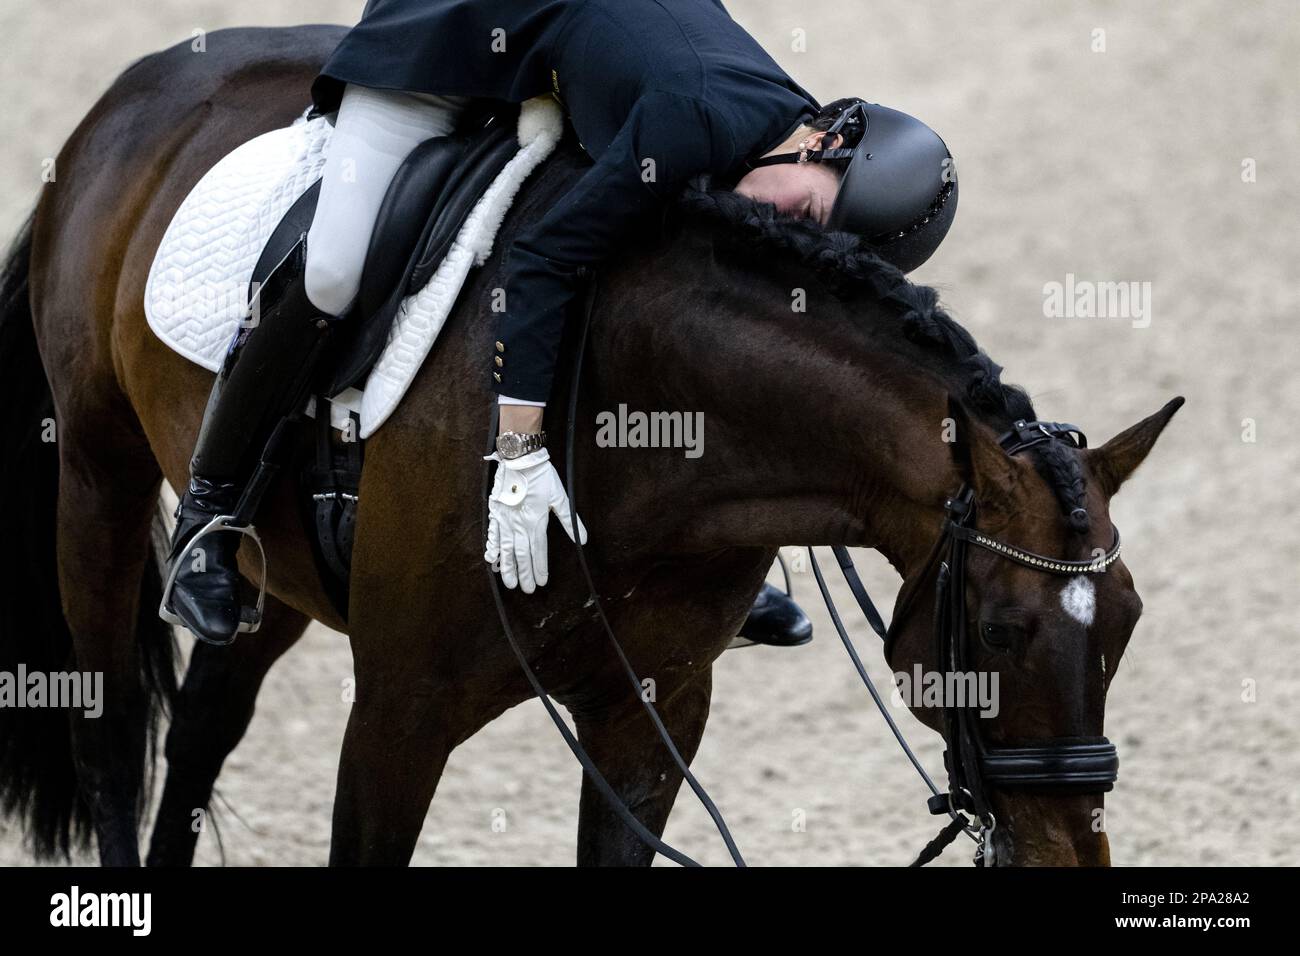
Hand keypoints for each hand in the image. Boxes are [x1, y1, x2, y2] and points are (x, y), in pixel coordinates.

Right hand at [483, 448, 586, 592]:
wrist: (520, 460)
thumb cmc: (542, 477)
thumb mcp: (560, 498)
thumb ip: (570, 521)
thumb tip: (583, 539)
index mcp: (537, 522)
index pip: (538, 551)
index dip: (540, 568)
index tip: (541, 582)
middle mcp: (520, 525)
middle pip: (522, 555)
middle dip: (525, 574)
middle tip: (527, 590)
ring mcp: (506, 521)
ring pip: (506, 550)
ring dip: (508, 568)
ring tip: (510, 583)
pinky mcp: (496, 514)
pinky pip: (493, 535)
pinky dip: (493, 549)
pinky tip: (492, 561)